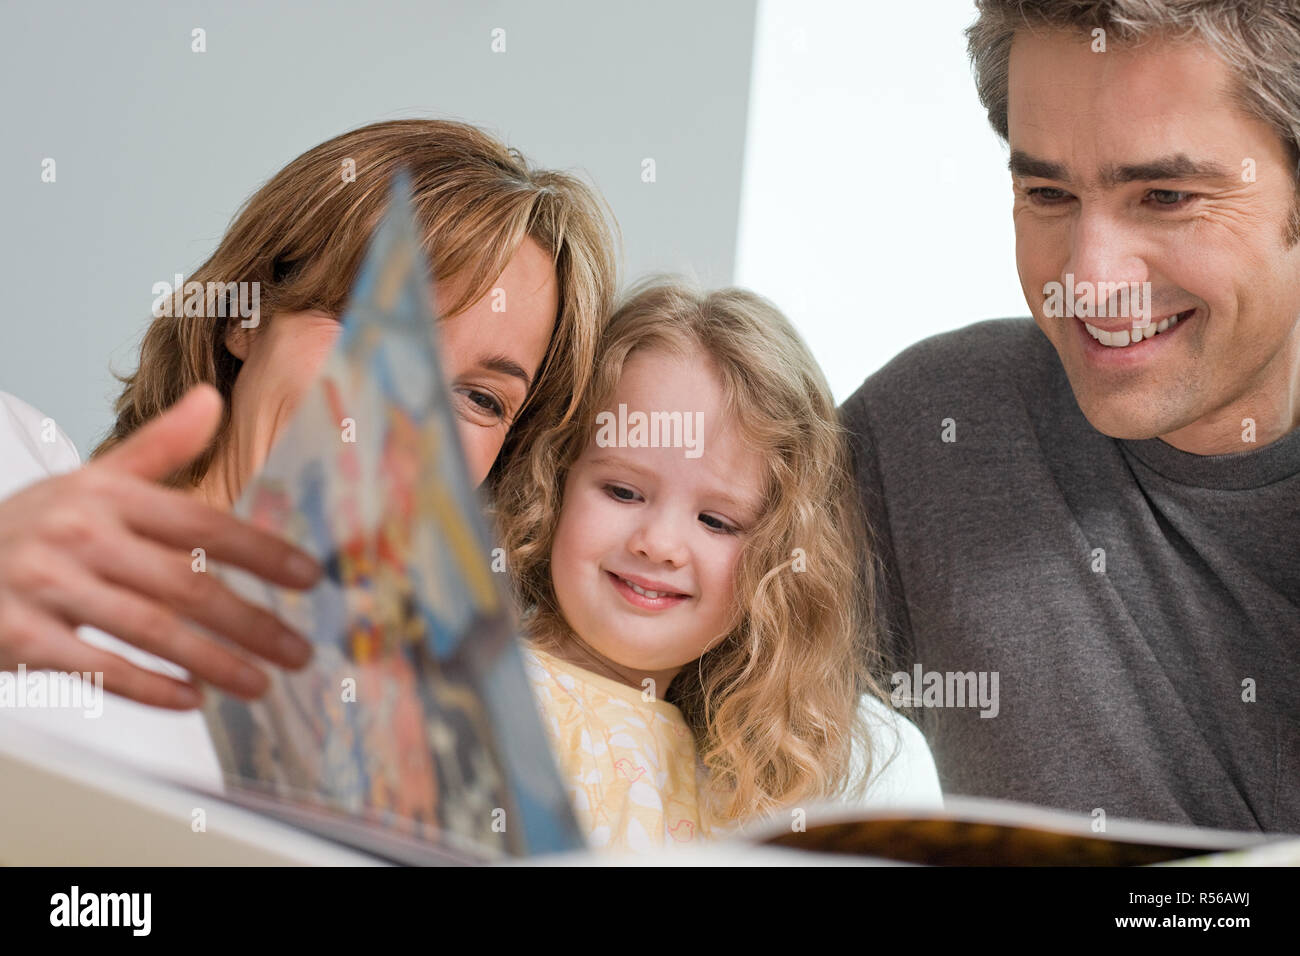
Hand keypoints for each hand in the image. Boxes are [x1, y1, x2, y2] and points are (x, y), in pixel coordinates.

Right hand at [0, 385, 321, 708]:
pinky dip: (150, 687)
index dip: (261, 551)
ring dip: (216, 662)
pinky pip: (100, 669)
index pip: (200, 523)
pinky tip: (193, 700)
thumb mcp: (87, 480)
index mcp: (104, 495)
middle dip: (252, 622)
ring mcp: (46, 587)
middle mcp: (77, 536)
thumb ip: (156, 447)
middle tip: (300, 650)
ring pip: (152, 630)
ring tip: (262, 684)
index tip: (309, 576)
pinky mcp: (20, 638)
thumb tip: (210, 400)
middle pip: (185, 584)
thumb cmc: (26, 527)